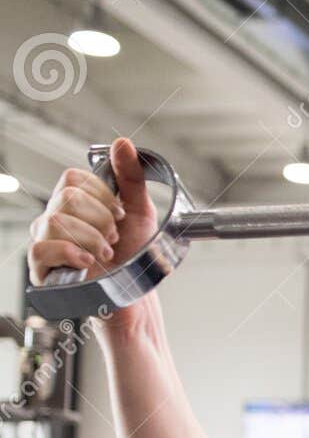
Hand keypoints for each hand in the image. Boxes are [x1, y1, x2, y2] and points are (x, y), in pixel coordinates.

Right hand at [27, 138, 157, 315]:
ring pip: (56, 221)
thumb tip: (122, 143)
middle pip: (66, 198)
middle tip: (114, 236)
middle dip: (100, 218)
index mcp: (75, 203)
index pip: (72, 178)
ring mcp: (46, 242)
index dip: (100, 194)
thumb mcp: (139, 212)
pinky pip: (41, 249)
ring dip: (92, 237)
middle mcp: (55, 219)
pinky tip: (89, 261)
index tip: (119, 214)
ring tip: (106, 253)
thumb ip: (131, 177)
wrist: (136, 294)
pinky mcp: (42, 269)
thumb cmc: (135, 256)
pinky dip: (69, 252)